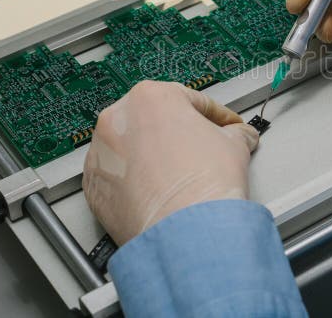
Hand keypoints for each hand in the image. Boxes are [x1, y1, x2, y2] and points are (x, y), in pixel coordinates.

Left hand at [83, 81, 259, 244]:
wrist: (186, 235)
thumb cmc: (203, 187)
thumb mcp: (235, 146)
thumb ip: (235, 133)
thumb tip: (239, 137)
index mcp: (151, 96)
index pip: (191, 101)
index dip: (216, 117)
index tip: (225, 127)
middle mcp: (117, 119)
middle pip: (155, 120)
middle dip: (179, 134)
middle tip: (202, 151)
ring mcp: (100, 153)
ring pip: (132, 147)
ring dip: (154, 157)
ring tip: (180, 176)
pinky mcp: (92, 187)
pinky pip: (118, 176)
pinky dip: (135, 182)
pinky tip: (159, 193)